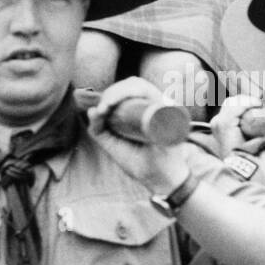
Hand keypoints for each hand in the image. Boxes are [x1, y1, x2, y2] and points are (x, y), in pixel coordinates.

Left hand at [88, 77, 192, 195]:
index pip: (129, 89)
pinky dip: (137, 97)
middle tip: (102, 108)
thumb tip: (91, 110)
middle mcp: (155, 104)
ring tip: (107, 107)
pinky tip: (125, 106)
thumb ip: (100, 129)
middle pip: (135, 84)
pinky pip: (156, 98)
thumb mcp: (113, 143)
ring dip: (121, 92)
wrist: (159, 179)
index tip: (100, 108)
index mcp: (144, 108)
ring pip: (143, 88)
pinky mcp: (172, 116)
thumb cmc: (140, 160)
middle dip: (114, 92)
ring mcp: (165, 109)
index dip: (112, 93)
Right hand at [211, 92, 264, 159]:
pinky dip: (249, 103)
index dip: (244, 102)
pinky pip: (238, 106)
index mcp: (218, 125)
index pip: (230, 105)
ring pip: (234, 102)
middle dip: (246, 100)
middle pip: (231, 102)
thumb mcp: (245, 134)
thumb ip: (247, 122)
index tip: (258, 103)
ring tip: (259, 104)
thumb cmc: (245, 151)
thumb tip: (261, 112)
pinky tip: (257, 105)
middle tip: (260, 102)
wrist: (241, 163)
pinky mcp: (225, 123)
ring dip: (248, 101)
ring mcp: (219, 122)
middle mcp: (216, 122)